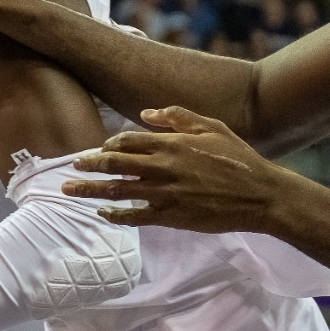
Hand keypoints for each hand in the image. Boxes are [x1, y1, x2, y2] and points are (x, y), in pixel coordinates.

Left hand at [64, 109, 289, 233]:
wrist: (260, 196)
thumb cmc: (239, 158)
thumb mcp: (213, 126)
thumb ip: (178, 116)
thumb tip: (146, 113)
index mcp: (172, 143)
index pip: (128, 140)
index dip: (110, 143)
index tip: (100, 148)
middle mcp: (163, 168)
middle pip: (115, 164)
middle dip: (90, 165)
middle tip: (72, 167)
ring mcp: (165, 194)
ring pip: (118, 190)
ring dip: (91, 190)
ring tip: (69, 191)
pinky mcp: (171, 217)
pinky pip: (135, 216)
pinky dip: (116, 215)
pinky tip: (102, 214)